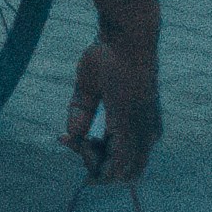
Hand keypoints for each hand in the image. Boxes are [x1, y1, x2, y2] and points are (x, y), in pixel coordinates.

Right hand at [64, 33, 161, 183]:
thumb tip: (70, 135)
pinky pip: (119, 160)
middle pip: (119, 170)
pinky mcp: (132, 126)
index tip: (66, 138)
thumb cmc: (107, 58)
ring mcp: (142, 133)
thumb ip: (81, 114)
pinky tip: (83, 149)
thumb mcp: (88, 90)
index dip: (91, 156)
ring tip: (74, 139)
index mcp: (138, 125)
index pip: (117, 157)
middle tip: (70, 141)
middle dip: (91, 163)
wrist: (125, 41)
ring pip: (118, 169)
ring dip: (91, 161)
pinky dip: (101, 162)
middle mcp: (146, 135)